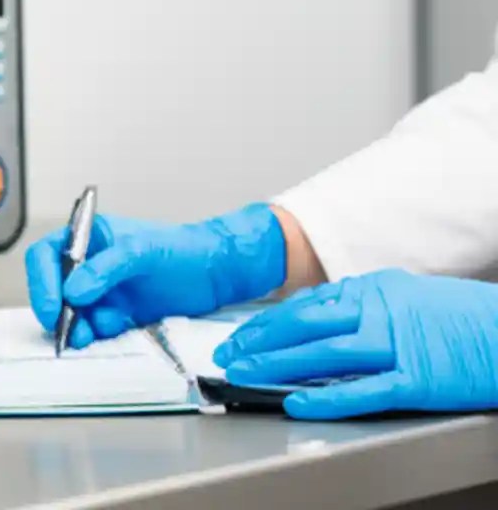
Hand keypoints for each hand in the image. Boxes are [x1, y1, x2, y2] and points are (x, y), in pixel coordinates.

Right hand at [25, 203, 284, 348]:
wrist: (215, 275)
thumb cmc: (182, 250)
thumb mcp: (143, 250)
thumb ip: (106, 268)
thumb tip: (73, 291)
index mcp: (87, 239)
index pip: (46, 255)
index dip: (42, 281)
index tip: (53, 307)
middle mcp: (87, 266)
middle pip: (52, 288)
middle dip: (56, 310)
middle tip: (64, 329)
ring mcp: (99, 293)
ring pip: (70, 313)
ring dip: (74, 326)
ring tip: (87, 335)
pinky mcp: (113, 316)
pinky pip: (92, 329)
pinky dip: (95, 335)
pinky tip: (112, 329)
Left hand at [214, 269, 497, 419]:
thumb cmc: (464, 317)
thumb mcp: (407, 295)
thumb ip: (363, 305)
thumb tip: (318, 319)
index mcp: (375, 288)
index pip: (306, 305)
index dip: (266, 322)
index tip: (239, 335)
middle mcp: (380, 311)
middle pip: (304, 326)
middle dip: (259, 342)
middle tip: (227, 355)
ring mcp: (398, 344)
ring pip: (323, 354)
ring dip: (278, 365)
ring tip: (245, 374)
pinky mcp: (417, 379)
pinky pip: (363, 390)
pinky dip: (327, 397)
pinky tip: (297, 402)